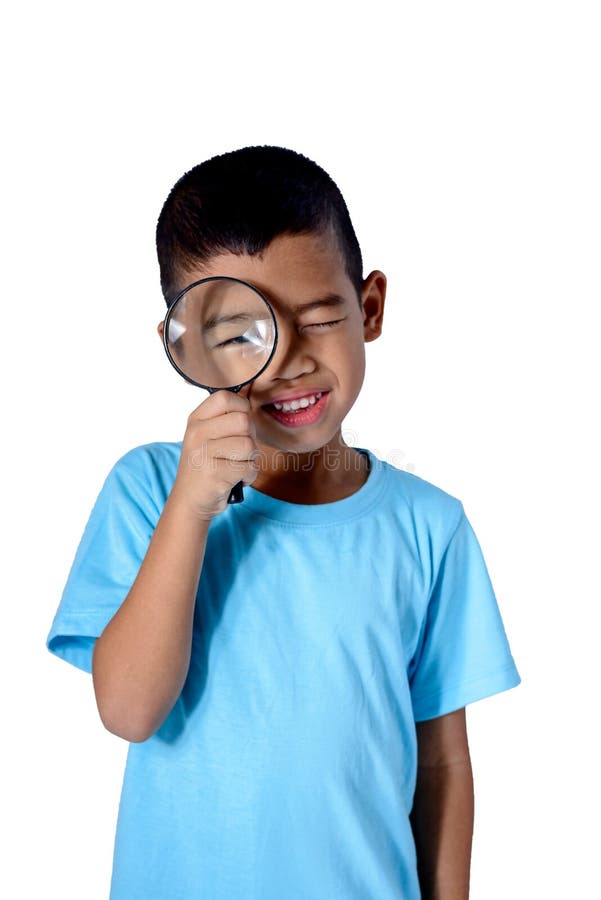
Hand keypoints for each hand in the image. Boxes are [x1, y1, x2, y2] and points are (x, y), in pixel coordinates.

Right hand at [170, 388, 258, 520]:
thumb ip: (225, 416)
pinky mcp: (214, 473)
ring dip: (250, 460)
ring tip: (235, 466)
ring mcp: (203, 453)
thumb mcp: (207, 435)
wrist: (190, 500)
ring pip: (249, 446)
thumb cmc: (206, 465)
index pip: (225, 397)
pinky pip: (249, 467)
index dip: (241, 407)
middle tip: (238, 451)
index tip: (239, 424)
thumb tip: (249, 391)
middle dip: (250, 438)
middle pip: (244, 421)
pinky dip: (248, 476)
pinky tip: (235, 479)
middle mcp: (196, 433)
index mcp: (196, 419)